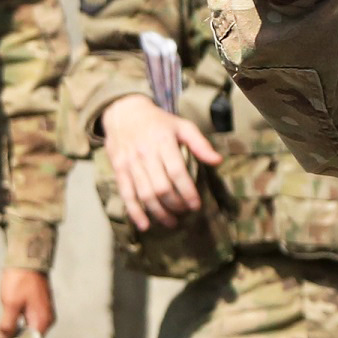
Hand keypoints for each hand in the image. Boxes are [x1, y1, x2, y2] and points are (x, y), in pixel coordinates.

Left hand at [0, 267, 54, 337]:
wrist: (27, 259)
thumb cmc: (21, 280)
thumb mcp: (10, 304)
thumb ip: (7, 326)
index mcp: (42, 322)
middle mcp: (47, 320)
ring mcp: (43, 313)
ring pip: (29, 331)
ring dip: (17, 335)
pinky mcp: (38, 307)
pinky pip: (29, 322)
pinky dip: (19, 326)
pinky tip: (7, 329)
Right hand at [101, 93, 220, 225]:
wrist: (124, 112)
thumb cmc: (158, 122)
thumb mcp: (182, 125)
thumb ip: (200, 143)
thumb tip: (218, 161)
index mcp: (163, 141)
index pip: (177, 171)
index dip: (187, 191)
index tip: (196, 204)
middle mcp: (145, 153)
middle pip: (161, 186)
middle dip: (175, 204)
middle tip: (185, 212)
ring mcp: (130, 162)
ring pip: (144, 193)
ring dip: (159, 212)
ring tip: (171, 222)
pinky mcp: (118, 170)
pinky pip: (126, 194)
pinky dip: (135, 212)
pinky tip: (144, 225)